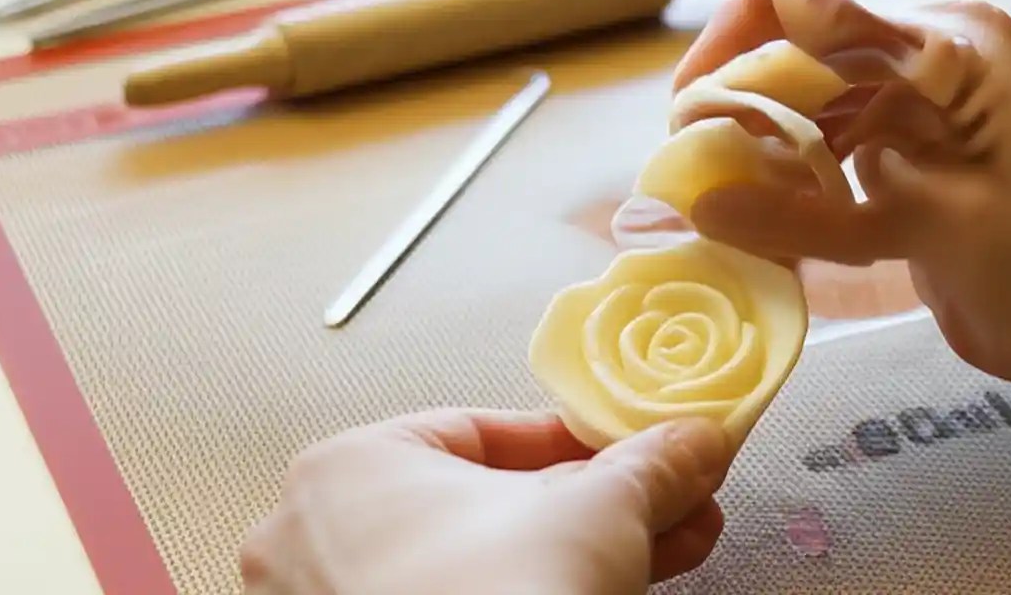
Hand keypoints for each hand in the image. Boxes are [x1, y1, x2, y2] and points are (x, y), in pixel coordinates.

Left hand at [240, 409, 730, 594]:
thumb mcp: (599, 511)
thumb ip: (647, 466)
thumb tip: (689, 444)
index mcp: (349, 468)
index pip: (484, 431)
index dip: (576, 441)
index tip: (628, 452)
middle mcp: (321, 541)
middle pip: (492, 504)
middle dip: (595, 507)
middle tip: (658, 506)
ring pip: (485, 564)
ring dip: (581, 555)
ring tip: (658, 553)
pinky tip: (607, 594)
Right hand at [673, 0, 1010, 409]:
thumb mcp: (933, 222)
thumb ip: (811, 215)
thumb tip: (700, 206)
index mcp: (941, 48)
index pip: (809, 13)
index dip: (732, 49)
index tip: (685, 114)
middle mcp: (919, 71)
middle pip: (793, 69)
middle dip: (733, 118)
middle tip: (688, 181)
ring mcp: (909, 126)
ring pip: (799, 125)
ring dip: (753, 166)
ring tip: (711, 216)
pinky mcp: (900, 178)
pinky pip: (819, 175)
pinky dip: (784, 204)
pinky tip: (756, 239)